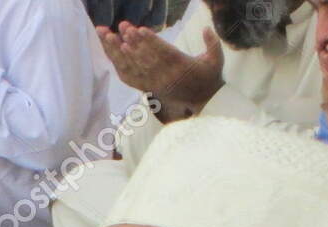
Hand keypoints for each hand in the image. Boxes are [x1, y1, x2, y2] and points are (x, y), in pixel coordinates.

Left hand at [99, 22, 223, 118]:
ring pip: (135, 66)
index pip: (163, 52)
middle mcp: (165, 76)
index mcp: (182, 66)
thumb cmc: (209, 75)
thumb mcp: (216, 58)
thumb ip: (212, 42)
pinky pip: (131, 78)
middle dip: (132, 41)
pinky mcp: (148, 88)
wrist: (202, 99)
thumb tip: (206, 28)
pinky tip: (113, 53)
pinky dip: (121, 65)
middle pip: (145, 57)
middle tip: (122, 27)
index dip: (150, 41)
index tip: (139, 30)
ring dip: (122, 51)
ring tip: (112, 36)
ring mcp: (155, 83)